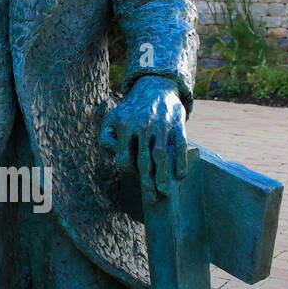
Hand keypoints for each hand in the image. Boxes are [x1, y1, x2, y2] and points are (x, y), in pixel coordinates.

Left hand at [99, 76, 186, 200]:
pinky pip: (180, 145)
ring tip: (164, 193)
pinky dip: (180, 161)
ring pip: (161, 154)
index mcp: (125, 125)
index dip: (128, 169)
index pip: (124, 157)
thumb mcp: (112, 120)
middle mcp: (142, 125)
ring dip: (163, 175)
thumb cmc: (130, 111)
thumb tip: (115, 156)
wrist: (154, 87)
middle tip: (150, 201)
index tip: (134, 173)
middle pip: (143, 159)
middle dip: (147, 182)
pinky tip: (180, 176)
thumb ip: (107, 139)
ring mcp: (161, 124)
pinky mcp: (177, 122)